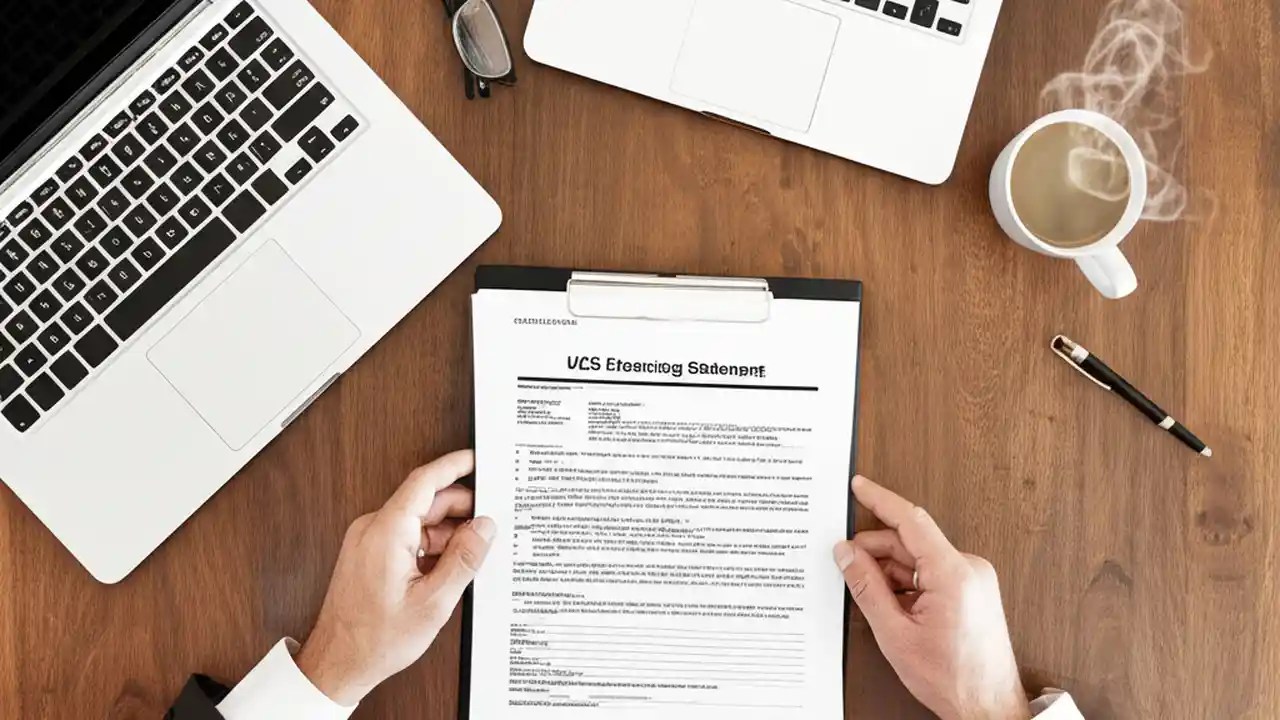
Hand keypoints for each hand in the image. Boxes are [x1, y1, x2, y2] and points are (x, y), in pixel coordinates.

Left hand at [296, 450, 495, 705]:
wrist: (338, 663)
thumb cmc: (375, 639)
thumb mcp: (433, 602)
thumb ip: (463, 559)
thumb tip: (484, 528)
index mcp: (387, 532)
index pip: (424, 482)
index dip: (454, 466)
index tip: (477, 459)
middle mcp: (373, 528)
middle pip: (425, 502)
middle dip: (460, 510)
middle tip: (489, 525)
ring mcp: (369, 540)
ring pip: (418, 521)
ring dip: (447, 533)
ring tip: (471, 557)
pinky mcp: (370, 554)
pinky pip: (407, 537)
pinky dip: (431, 546)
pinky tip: (448, 568)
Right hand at [833, 475, 1029, 719]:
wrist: (988, 707)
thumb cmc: (952, 678)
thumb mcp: (895, 633)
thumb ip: (867, 587)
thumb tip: (845, 554)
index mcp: (953, 574)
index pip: (911, 521)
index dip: (880, 500)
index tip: (859, 486)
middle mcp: (968, 568)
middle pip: (910, 542)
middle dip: (874, 551)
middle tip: (845, 564)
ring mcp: (973, 578)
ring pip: (918, 559)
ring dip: (890, 571)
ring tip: (869, 596)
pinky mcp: (972, 589)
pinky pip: (931, 572)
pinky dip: (906, 583)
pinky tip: (890, 604)